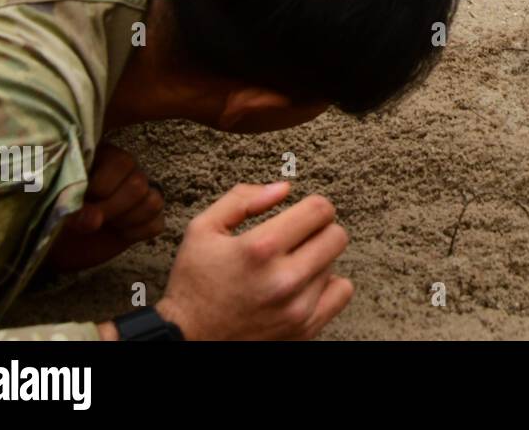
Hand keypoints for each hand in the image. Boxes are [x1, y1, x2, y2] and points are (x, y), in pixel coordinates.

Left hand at [47, 143, 164, 272]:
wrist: (54, 243)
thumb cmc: (52, 215)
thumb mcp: (55, 203)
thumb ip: (72, 203)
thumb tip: (93, 220)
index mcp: (104, 158)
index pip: (122, 163)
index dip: (102, 186)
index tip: (80, 201)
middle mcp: (127, 173)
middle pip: (139, 184)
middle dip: (112, 208)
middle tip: (90, 221)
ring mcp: (140, 196)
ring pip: (153, 202)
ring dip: (125, 220)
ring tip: (105, 225)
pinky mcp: (147, 219)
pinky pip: (158, 223)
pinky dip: (138, 232)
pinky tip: (119, 234)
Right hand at [156, 182, 353, 340]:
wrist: (187, 340)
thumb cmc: (194, 284)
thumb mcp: (203, 229)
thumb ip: (242, 200)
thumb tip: (283, 188)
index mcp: (260, 248)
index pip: (319, 210)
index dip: (313, 205)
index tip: (302, 214)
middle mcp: (284, 279)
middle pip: (336, 236)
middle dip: (319, 230)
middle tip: (298, 238)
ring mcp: (297, 308)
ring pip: (336, 264)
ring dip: (317, 259)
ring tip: (289, 265)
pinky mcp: (303, 329)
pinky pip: (342, 293)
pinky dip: (327, 285)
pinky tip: (305, 284)